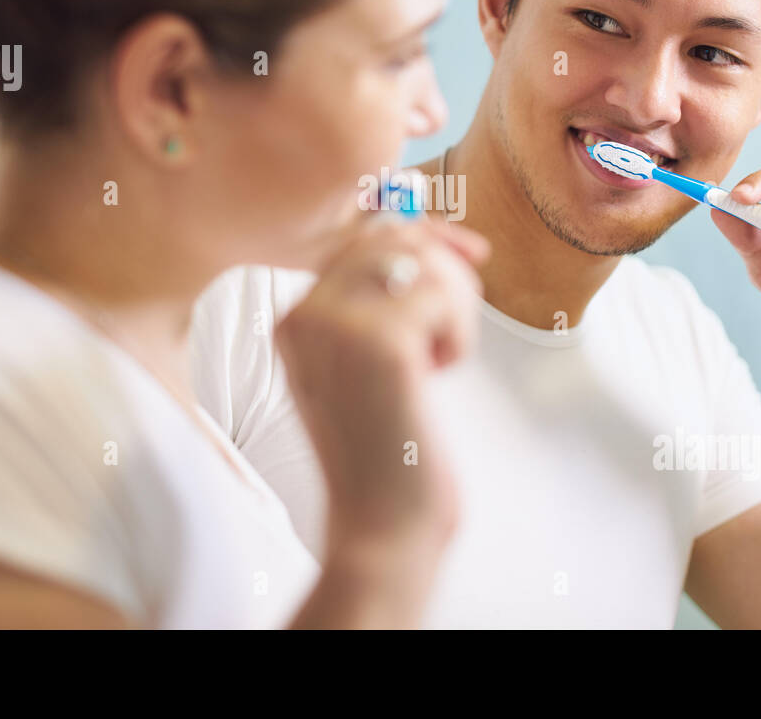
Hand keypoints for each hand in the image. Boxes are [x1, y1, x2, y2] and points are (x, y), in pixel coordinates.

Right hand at [275, 215, 488, 556]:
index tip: (468, 256)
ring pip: (424, 259)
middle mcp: (303, 314)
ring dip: (454, 307)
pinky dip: (459, 335)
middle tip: (447, 337)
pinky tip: (439, 376)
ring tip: (437, 361)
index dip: (423, 238)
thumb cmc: (388, 452)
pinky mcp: (380, 344)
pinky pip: (446, 296)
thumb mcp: (371, 364)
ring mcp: (335, 325)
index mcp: (293, 319)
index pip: (363, 237)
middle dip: (444, 276)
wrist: (382, 529)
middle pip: (397, 237)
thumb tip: (432, 232)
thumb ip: (382, 302)